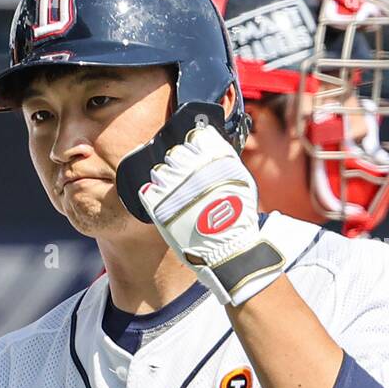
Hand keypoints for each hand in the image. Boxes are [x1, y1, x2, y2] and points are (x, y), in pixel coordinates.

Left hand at [136, 124, 284, 306]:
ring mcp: (173, 185)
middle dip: (180, 163)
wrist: (228, 250)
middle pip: (175, 152)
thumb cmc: (238, 218)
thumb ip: (223, 157)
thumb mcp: (240, 179)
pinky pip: (148, 189)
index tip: (197, 157)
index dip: (195, 146)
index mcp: (215, 157)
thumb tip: (208, 139)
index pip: (195, 137)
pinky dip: (154, 194)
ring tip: (177, 195)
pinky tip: (165, 202)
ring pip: (160, 170)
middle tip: (188, 180)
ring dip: (166, 179)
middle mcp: (192, 167)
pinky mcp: (158, 204)